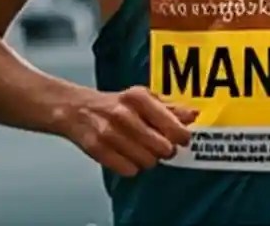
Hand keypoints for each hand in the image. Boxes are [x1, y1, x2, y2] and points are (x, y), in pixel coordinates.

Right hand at [60, 86, 196, 177]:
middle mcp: (124, 114)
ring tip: (138, 148)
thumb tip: (194, 115)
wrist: (75, 109)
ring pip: (147, 162)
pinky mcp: (97, 149)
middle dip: (164, 150)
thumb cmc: (113, 104)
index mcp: (138, 98)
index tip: (181, 139)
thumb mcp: (142, 98)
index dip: (182, 137)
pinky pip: (129, 170)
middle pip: (163, 148)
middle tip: (157, 144)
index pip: (174, 127)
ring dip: (147, 159)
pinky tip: (125, 155)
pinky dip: (130, 167)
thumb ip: (170, 108)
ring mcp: (109, 132)